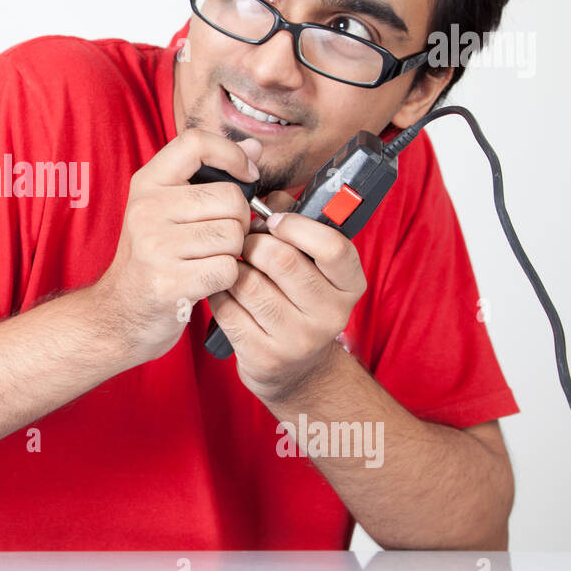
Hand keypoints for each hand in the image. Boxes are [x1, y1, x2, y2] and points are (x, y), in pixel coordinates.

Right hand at [93, 128, 261, 364]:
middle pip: (231, 198)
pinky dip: (227, 278)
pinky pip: (228, 269)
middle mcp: (146, 210)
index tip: (246, 176)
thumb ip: (212, 176)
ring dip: (233, 253)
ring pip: (233, 235)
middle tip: (221, 238)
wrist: (118, 314)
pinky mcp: (169, 282)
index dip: (232, 154)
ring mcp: (155, 246)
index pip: (196, 142)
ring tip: (209, 260)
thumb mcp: (169, 209)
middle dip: (239, 221)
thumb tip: (255, 148)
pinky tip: (207, 281)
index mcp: (147, 184)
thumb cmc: (153, 258)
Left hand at [208, 190, 366, 401]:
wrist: (295, 371)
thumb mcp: (312, 267)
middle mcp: (331, 315)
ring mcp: (298, 340)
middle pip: (282, 260)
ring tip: (236, 267)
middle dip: (254, 243)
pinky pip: (228, 309)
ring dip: (234, 268)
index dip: (297, 226)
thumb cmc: (298, 301)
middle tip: (245, 242)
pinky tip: (226, 292)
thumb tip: (270, 199)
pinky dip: (219, 293)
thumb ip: (295, 227)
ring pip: (249, 283)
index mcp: (350, 286)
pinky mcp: (264, 357)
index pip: (333, 247)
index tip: (274, 220)